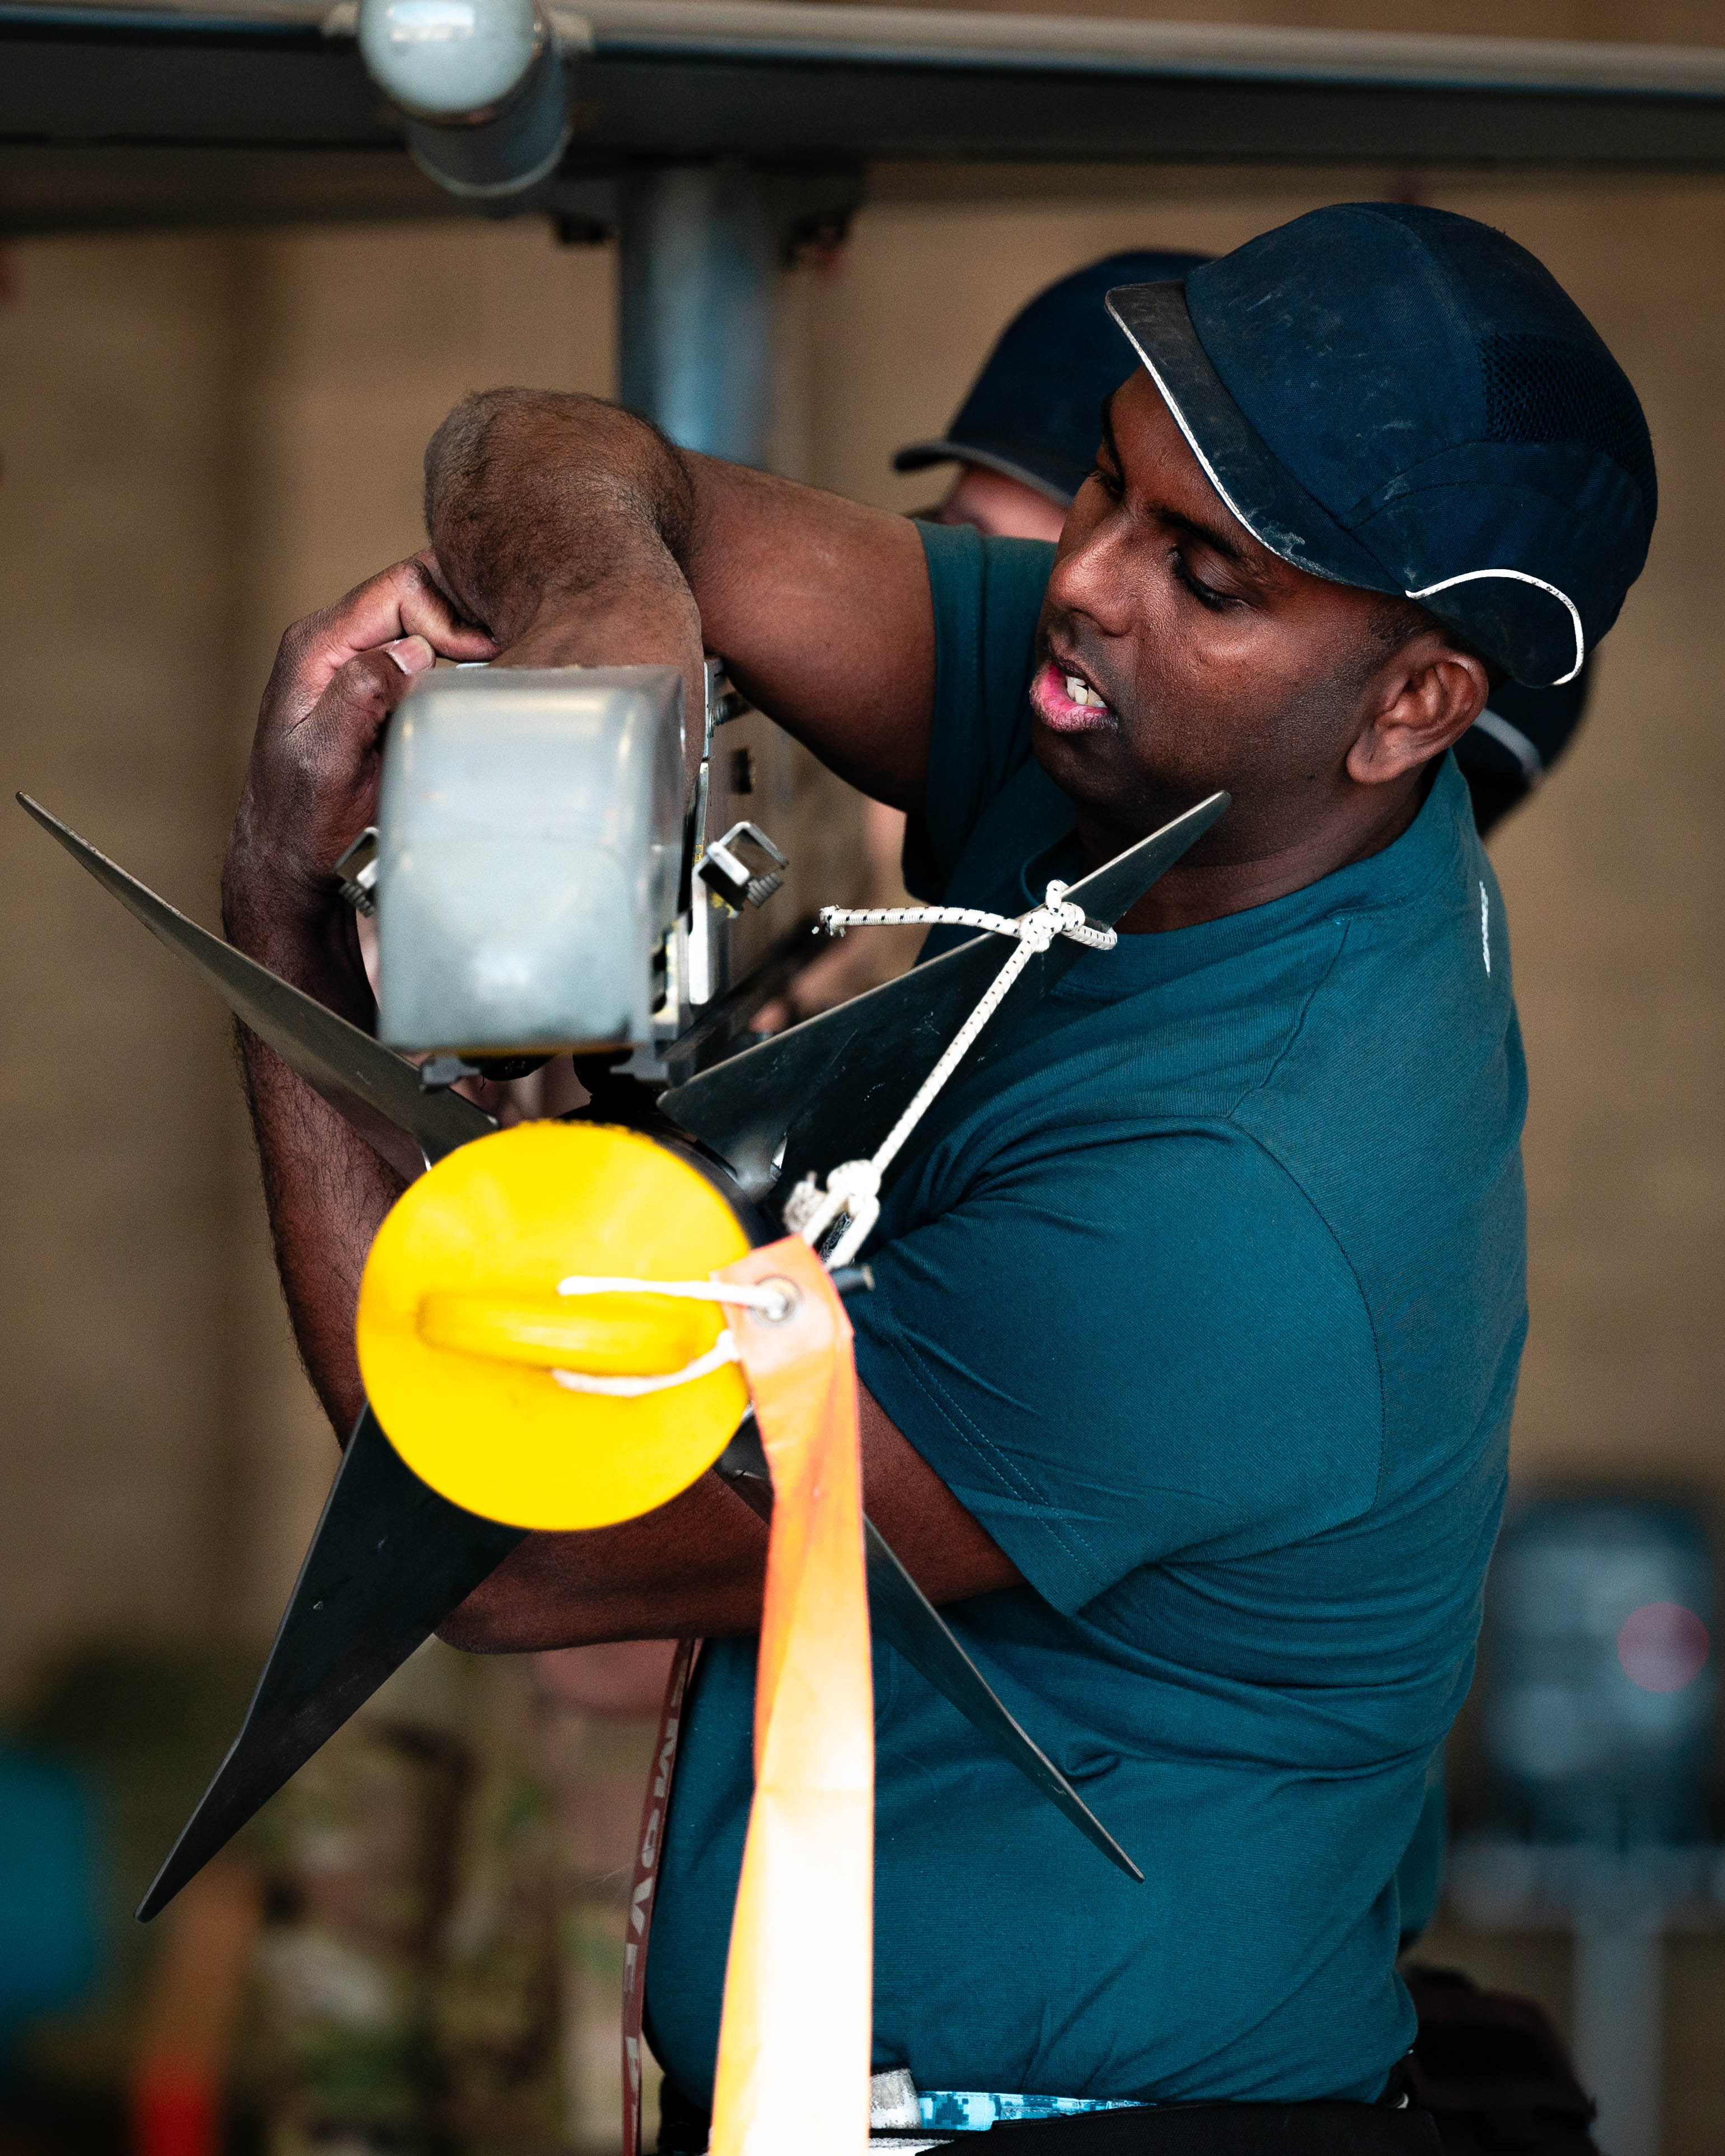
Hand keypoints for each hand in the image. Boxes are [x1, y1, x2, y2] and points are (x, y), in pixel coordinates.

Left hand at [223, 554, 493, 1004]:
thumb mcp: (330, 760)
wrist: (286, 858)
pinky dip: (450, 659)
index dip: (450, 615)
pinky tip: (471, 687)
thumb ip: (362, 695)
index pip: (399, 589)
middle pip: (413, 591)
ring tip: (493, 668)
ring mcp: (349, 662)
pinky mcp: (368, 685)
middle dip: (460, 616)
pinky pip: (416, 650)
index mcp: (316, 647)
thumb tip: (411, 650)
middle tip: (499, 656)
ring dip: (459, 639)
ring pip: (419, 617)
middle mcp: (331, 642)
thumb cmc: (305, 819)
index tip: (486, 655)